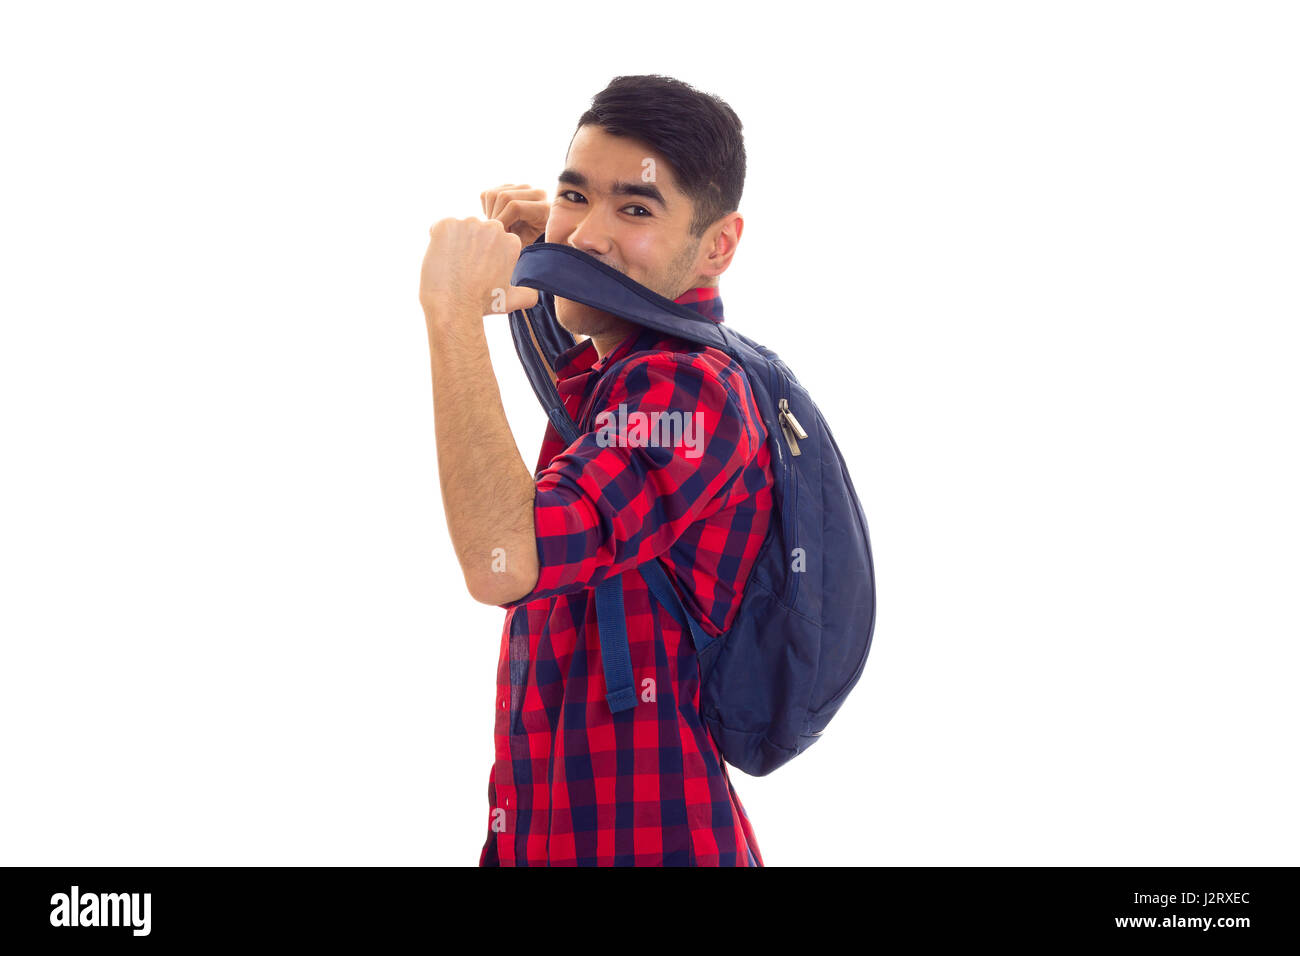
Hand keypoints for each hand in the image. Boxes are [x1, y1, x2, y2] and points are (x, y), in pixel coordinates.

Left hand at [419, 217, 538, 320]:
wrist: (454, 305)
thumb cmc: (481, 304)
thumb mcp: (511, 300)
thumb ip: (527, 294)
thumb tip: (534, 295)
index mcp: (510, 241)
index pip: (493, 241)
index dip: (483, 257)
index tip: (478, 272)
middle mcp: (493, 227)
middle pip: (477, 232)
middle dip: (470, 246)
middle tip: (465, 270)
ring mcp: (469, 223)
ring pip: (458, 229)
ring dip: (453, 244)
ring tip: (452, 266)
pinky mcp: (446, 224)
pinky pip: (438, 228)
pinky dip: (437, 241)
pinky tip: (441, 260)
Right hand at [480, 183, 549, 246]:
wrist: (532, 240)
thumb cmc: (531, 247)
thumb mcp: (528, 247)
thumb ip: (517, 240)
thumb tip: (503, 234)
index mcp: (544, 208)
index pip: (515, 206)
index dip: (503, 221)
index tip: (501, 236)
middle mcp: (536, 193)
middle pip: (503, 197)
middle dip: (495, 218)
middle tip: (498, 233)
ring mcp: (523, 188)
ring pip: (493, 194)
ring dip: (490, 214)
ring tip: (499, 228)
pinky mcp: (511, 188)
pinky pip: (488, 195)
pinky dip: (487, 209)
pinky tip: (497, 220)